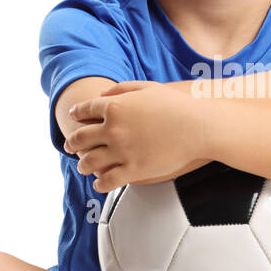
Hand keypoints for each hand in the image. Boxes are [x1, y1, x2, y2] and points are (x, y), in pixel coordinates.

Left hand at [63, 81, 206, 192]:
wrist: (199, 127)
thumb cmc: (177, 106)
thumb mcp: (148, 88)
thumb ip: (122, 89)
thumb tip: (102, 94)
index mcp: (115, 106)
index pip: (85, 110)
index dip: (77, 114)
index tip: (75, 117)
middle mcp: (113, 129)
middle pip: (81, 138)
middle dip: (73, 142)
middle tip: (71, 145)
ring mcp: (122, 151)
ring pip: (90, 162)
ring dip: (83, 165)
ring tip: (83, 166)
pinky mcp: (134, 170)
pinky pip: (107, 181)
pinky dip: (99, 183)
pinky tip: (99, 183)